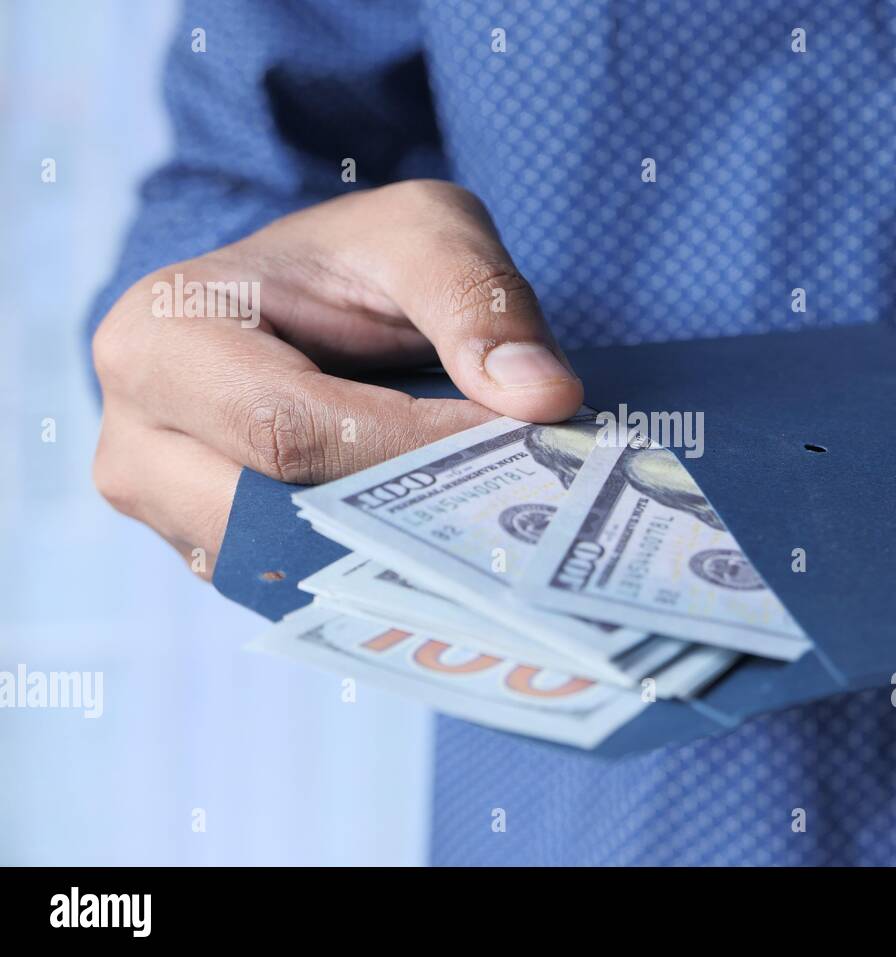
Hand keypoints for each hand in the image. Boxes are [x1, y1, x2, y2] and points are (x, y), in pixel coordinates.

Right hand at [93, 181, 582, 578]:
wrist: (304, 295)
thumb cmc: (350, 257)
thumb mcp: (425, 233)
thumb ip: (481, 302)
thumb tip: (543, 399)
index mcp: (162, 341)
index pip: (293, 430)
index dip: (411, 450)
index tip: (516, 447)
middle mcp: (139, 442)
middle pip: (276, 519)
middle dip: (400, 521)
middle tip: (514, 511)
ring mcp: (168, 513)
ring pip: (288, 571)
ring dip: (394, 561)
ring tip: (491, 537)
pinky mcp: (212, 553)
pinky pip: (295, 586)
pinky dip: (375, 576)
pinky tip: (451, 558)